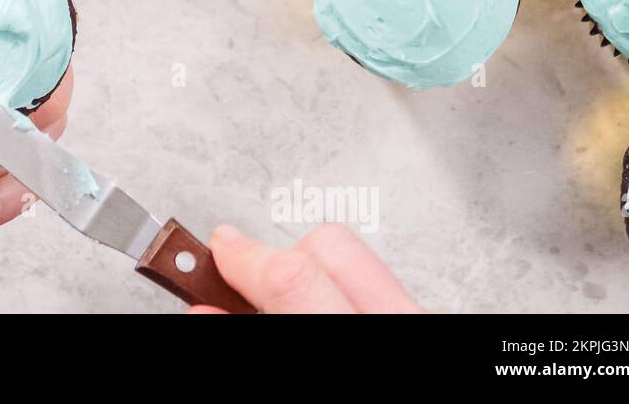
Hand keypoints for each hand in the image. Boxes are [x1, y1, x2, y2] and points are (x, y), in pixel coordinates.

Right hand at [191, 224, 420, 313]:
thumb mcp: (284, 382)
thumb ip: (240, 333)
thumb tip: (204, 308)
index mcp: (345, 330)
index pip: (290, 277)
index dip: (241, 257)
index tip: (215, 251)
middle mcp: (395, 318)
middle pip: (330, 246)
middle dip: (279, 259)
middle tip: (246, 282)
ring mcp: (417, 314)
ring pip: (358, 259)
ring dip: (314, 276)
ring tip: (290, 305)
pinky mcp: (423, 313)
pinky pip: (382, 283)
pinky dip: (345, 292)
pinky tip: (329, 310)